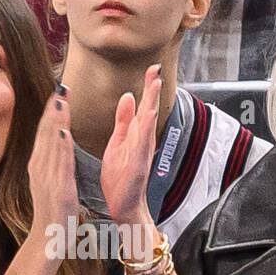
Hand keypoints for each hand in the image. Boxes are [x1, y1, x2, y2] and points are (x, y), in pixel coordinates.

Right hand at [27, 86, 80, 243]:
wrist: (48, 236)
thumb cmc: (53, 210)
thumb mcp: (52, 180)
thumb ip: (55, 160)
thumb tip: (60, 138)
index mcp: (38, 165)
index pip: (44, 132)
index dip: (51, 111)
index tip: (58, 93)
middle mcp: (39, 168)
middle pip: (45, 132)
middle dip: (53, 109)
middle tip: (60, 88)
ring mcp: (46, 177)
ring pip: (51, 143)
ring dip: (56, 121)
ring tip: (61, 101)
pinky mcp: (57, 187)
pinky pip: (59, 163)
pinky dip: (60, 146)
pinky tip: (63, 131)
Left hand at [100, 64, 162, 228]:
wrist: (124, 206)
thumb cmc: (121, 178)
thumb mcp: (119, 143)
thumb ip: (124, 120)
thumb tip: (128, 96)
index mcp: (136, 135)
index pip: (143, 105)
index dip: (147, 86)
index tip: (151, 67)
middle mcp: (142, 141)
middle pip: (149, 110)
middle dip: (153, 89)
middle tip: (156, 68)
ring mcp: (141, 153)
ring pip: (148, 124)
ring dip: (152, 103)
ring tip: (155, 84)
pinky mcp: (137, 165)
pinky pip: (142, 145)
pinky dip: (145, 129)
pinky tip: (147, 116)